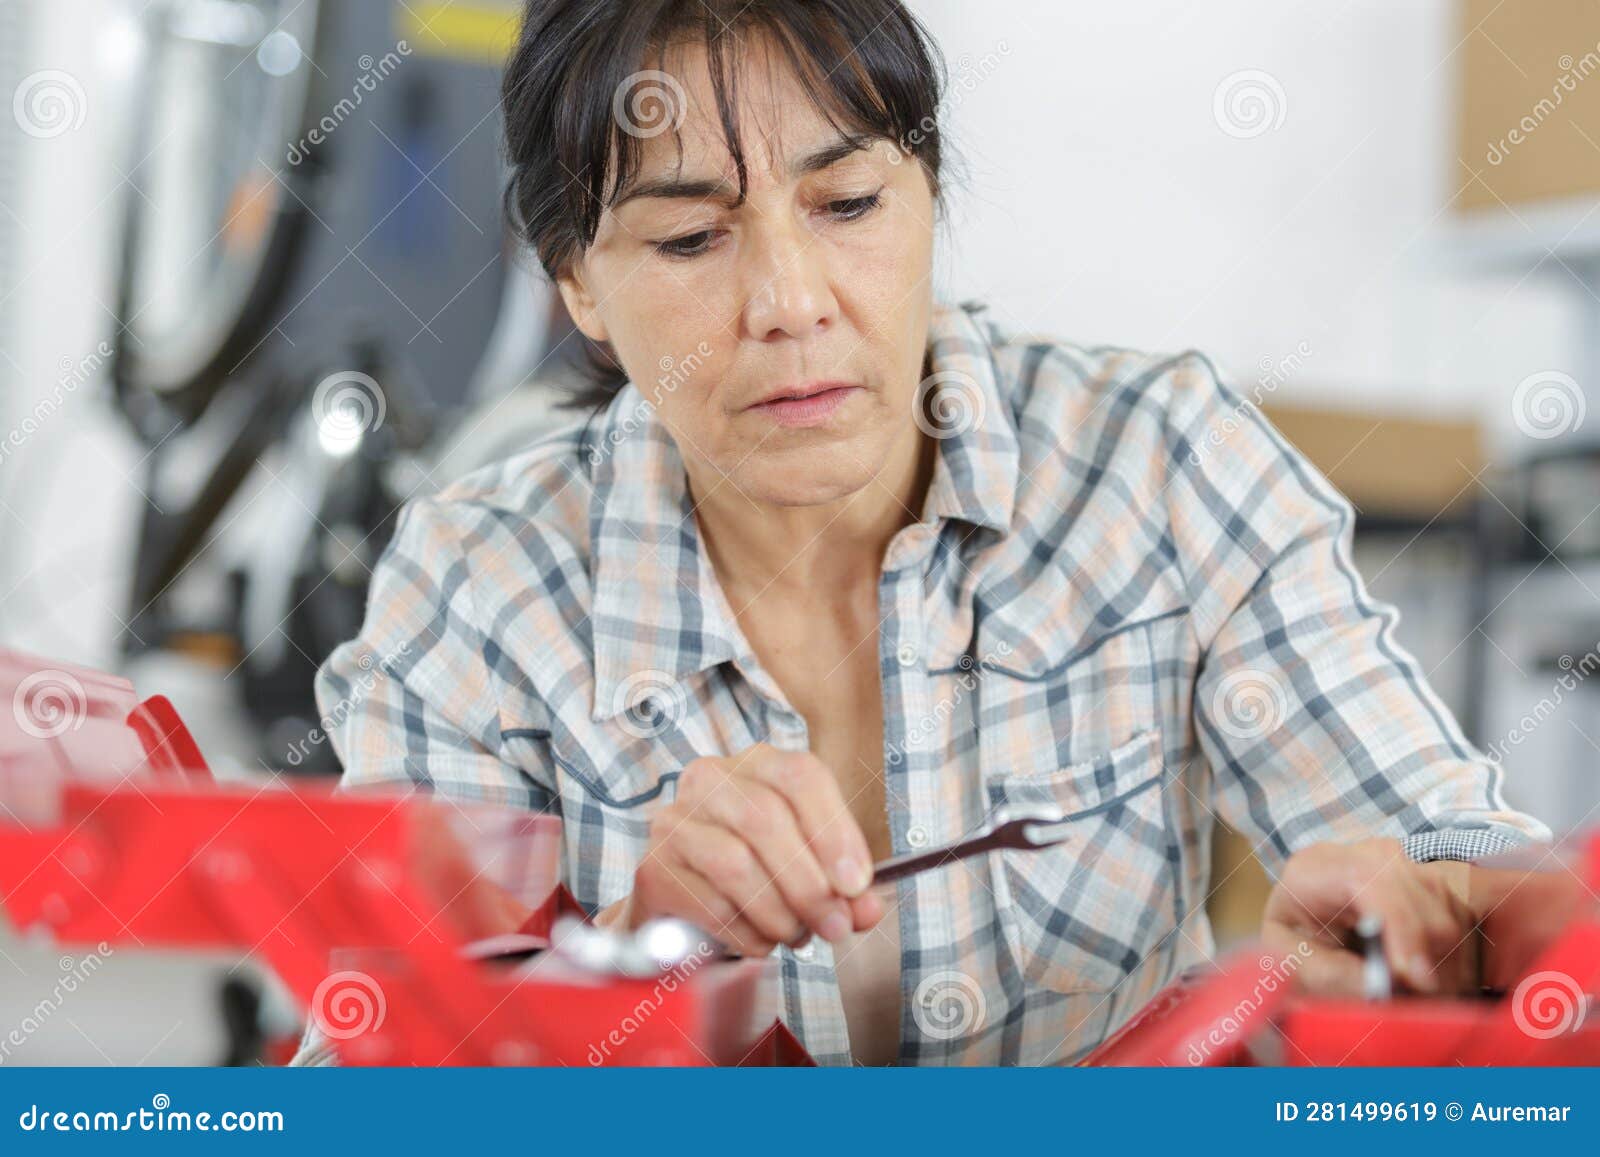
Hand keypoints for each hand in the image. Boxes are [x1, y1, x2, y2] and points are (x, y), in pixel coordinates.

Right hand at [608, 744, 884, 955]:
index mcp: (760, 764)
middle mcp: (711, 779)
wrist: (686, 905)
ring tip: (795, 935)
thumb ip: (843, 887)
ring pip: (735, 863)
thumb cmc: (758, 874)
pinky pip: (708, 904)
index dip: (835, 831)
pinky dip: (745, 934)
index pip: (801, 776)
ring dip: (777, 912)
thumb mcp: (809, 869)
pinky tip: (759, 941)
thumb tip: (866, 909)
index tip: (857, 884)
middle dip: (810, 884)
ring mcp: (675, 821)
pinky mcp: (654, 869)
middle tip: (835, 926)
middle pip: (766, 819)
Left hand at [1262, 837, 1478, 995]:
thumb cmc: (1294, 949)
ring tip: (1421, 992)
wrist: (1305, 931)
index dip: (1400, 925)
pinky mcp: (1420, 876)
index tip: (1414, 976)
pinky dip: (1453, 950)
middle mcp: (1358, 854)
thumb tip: (1388, 982)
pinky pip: (1457, 912)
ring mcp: (1395, 861)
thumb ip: (1332, 975)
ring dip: (1444, 956)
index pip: (1367, 879)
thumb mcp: (1294, 966)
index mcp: (1314, 870)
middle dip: (1427, 952)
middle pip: (1416, 893)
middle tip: (1420, 998)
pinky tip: (1431, 975)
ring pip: (1443, 903)